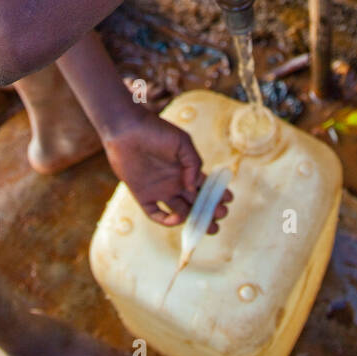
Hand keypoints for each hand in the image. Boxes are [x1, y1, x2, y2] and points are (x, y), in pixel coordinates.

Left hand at [104, 113, 232, 228]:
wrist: (127, 129)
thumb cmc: (156, 131)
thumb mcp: (182, 142)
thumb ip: (193, 163)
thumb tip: (193, 188)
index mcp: (186, 170)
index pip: (205, 187)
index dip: (218, 194)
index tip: (229, 199)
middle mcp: (175, 183)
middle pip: (196, 203)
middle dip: (210, 211)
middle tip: (221, 215)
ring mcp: (160, 190)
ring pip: (181, 212)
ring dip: (194, 220)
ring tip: (209, 226)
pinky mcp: (144, 195)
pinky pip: (156, 214)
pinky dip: (167, 221)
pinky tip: (178, 218)